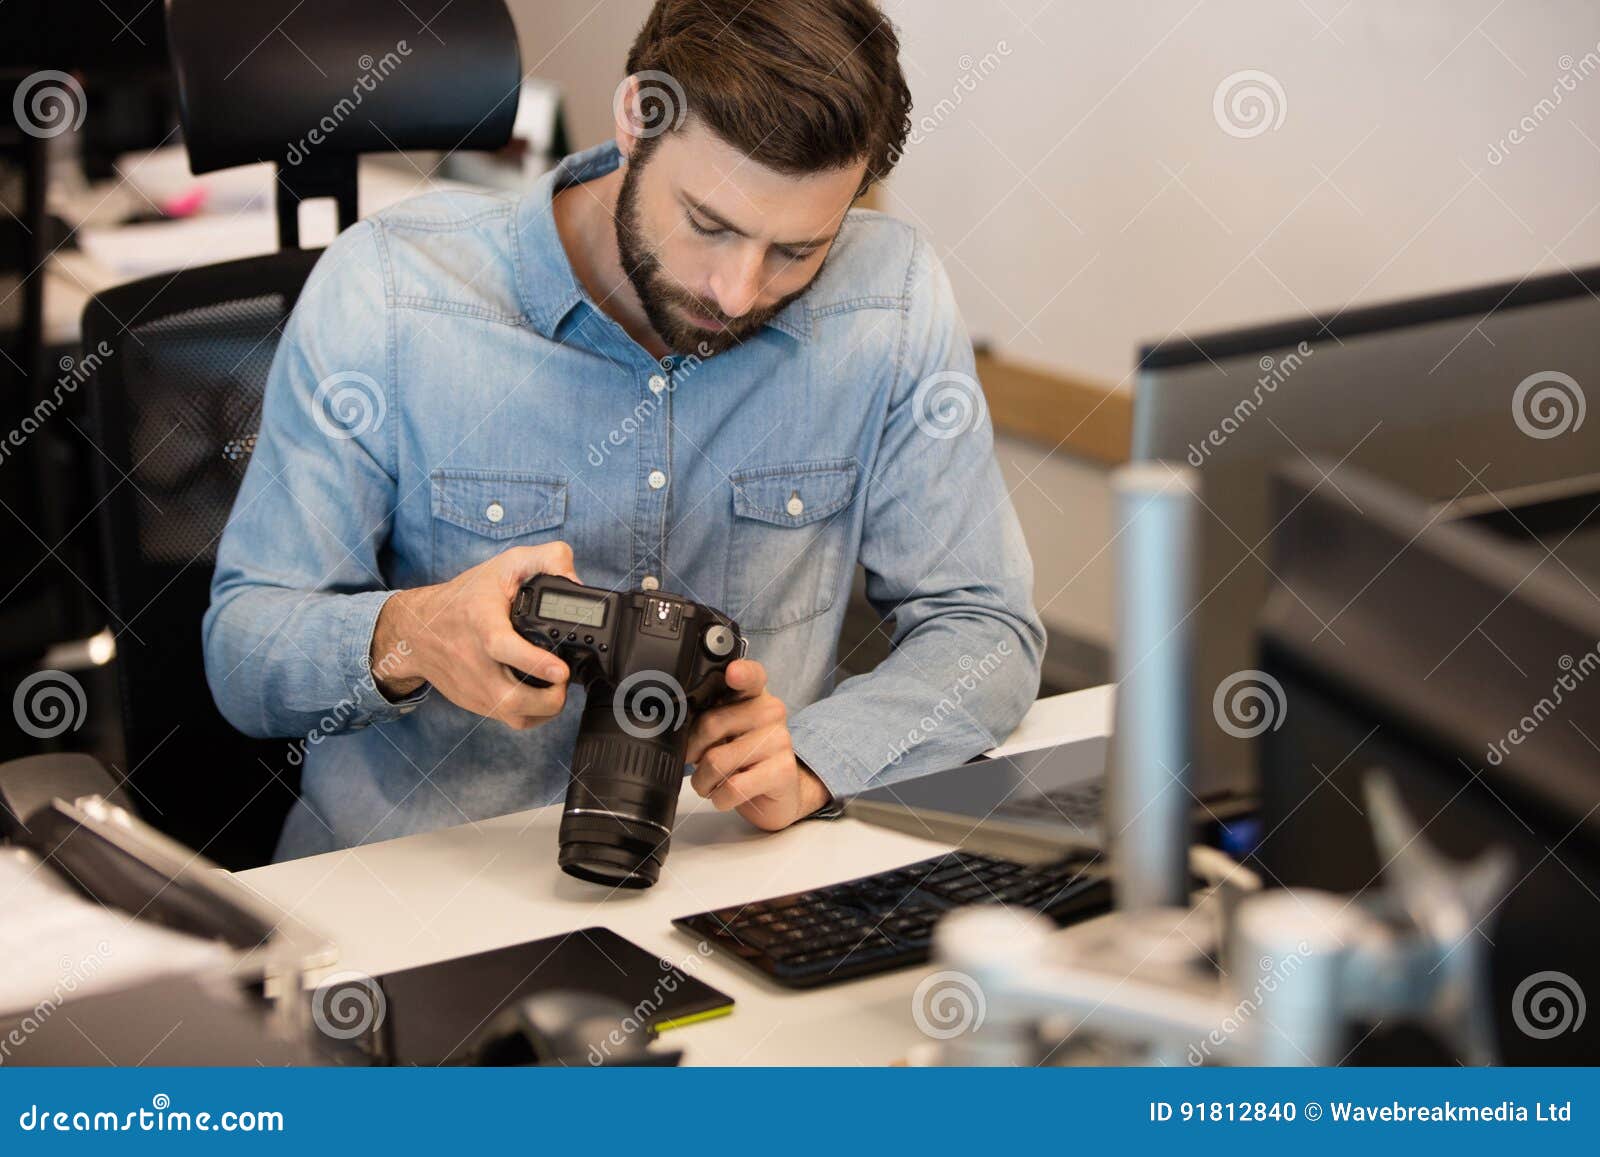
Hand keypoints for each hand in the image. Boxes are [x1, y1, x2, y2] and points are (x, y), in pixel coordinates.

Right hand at [370, 542, 578, 730]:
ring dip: (546, 709)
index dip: (535, 662)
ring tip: (556, 685)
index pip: (502, 647)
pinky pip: (512, 721)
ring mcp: (475, 688)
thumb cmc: (466, 597)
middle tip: (563, 676)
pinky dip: (534, 713)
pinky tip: (543, 694)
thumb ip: (547, 559)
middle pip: (513, 700)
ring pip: (516, 717)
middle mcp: (475, 662)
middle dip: (551, 698)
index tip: (561, 670)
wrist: (418, 631)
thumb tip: (576, 581)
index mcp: (481, 624)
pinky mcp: (477, 704)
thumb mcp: (506, 564)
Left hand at [684, 659, 830, 829]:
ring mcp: (780, 740)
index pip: (750, 675)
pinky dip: (719, 798)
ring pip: (717, 761)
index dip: (741, 672)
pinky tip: (726, 794)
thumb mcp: (724, 731)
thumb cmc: (744, 758)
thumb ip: (705, 718)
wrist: (779, 791)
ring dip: (703, 781)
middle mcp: (770, 712)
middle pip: (712, 724)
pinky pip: (733, 787)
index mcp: (753, 694)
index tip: (733, 673)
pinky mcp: (783, 771)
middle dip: (693, 752)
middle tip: (698, 762)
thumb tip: (676, 725)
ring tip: (712, 782)